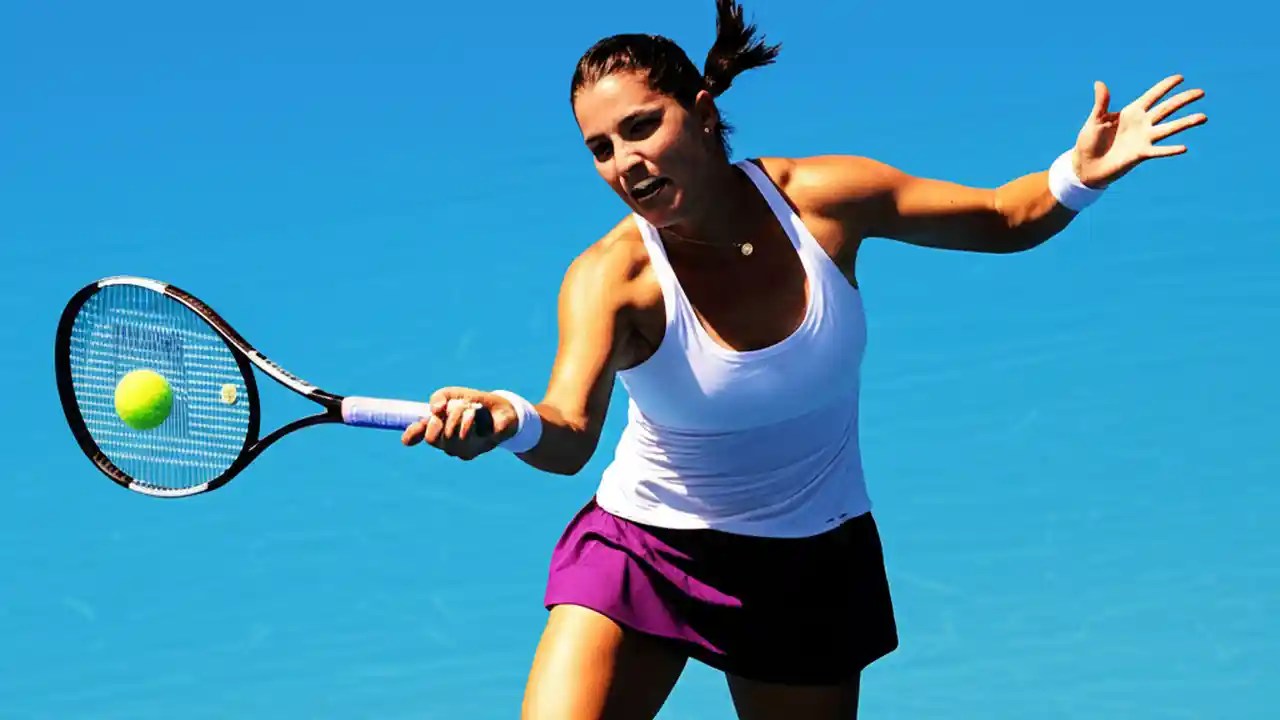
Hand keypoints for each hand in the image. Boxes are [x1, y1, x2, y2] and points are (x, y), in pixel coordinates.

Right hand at [400, 387, 517, 460]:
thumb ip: (439, 397)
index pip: (419, 436)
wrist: (502, 408)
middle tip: (456, 406)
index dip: (412, 436)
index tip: (406, 440)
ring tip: (470, 408)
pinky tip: (476, 415)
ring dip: (458, 415)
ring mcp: (461, 450)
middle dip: (442, 418)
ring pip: (449, 437)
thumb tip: (434, 410)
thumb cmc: (475, 402)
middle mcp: (447, 443)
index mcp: (438, 429)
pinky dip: (469, 419)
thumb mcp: (454, 394)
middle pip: (432, 438)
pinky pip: (464, 436)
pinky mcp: (476, 450)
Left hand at [1072, 74, 1206, 188]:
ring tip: (1203, 117)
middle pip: (1166, 109)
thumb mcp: (1095, 120)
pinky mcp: (1141, 154)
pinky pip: (1159, 150)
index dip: (1165, 86)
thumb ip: (1101, 103)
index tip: (1180, 77)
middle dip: (1183, 100)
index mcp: (1131, 112)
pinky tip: (1184, 147)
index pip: (1152, 96)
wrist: (1086, 166)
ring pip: (1169, 128)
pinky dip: (1170, 149)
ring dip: (1185, 122)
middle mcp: (1142, 123)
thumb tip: (1099, 83)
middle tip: (1201, 92)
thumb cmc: (1089, 141)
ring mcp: (1144, 138)